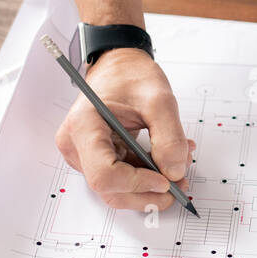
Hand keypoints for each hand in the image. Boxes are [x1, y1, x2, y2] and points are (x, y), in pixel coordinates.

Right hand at [54, 48, 193, 210]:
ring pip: (117, 188)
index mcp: (84, 127)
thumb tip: (175, 172)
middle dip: (147, 192)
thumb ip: (170, 138)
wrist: (119, 65)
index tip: (165, 181)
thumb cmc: (130, 75)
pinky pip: (121, 177)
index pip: (104, 175)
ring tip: (178, 165)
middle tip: (180, 184)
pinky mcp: (96, 156)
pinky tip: (166, 160)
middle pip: (110, 189)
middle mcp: (76, 145)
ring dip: (149, 186)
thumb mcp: (159, 100)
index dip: (137, 184)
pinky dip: (146, 175)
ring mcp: (83, 153)